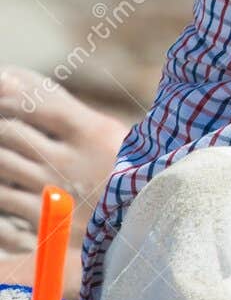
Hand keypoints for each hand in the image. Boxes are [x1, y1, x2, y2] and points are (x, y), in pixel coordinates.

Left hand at [0, 67, 126, 297]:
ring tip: (6, 155)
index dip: (10, 96)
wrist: (147, 222)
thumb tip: (7, 76)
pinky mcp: (44, 221)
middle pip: (11, 133)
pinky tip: (6, 184)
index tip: (1, 91)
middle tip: (2, 128)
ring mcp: (55, 192)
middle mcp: (70, 161)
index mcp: (91, 132)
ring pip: (2, 164)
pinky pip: (3, 198)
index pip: (37, 103)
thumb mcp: (103, 131)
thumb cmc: (120, 169)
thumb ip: (59, 106)